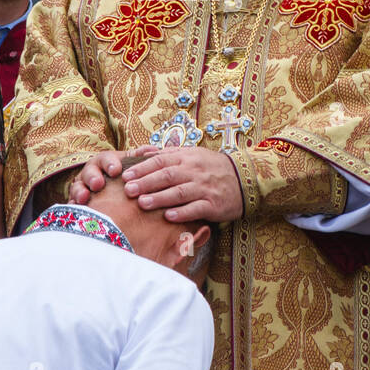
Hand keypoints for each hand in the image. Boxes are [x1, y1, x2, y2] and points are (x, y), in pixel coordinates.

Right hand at [68, 147, 157, 204]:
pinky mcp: (77, 202)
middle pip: (89, 172)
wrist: (112, 196)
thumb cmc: (123, 178)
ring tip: (84, 198)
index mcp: (106, 162)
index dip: (110, 163)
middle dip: (93, 177)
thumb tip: (152, 150)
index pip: (106, 159)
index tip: (115, 170)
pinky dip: (73, 207)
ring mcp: (82, 187)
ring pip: (77, 187)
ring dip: (80, 192)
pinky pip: (72, 204)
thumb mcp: (131, 166)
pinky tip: (76, 211)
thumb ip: (140, 159)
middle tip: (98, 184)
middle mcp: (92, 173)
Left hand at [121, 147, 243, 222]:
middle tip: (128, 190)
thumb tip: (141, 153)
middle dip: (146, 183)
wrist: (244, 178)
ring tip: (142, 203)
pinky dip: (183, 212)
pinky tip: (169, 217)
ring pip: (180, 192)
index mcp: (187, 157)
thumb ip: (167, 153)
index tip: (125, 176)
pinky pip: (197, 208)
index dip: (142, 168)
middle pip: (167, 176)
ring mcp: (204, 188)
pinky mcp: (214, 204)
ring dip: (160, 198)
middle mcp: (194, 171)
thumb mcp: (191, 154)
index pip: (161, 161)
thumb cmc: (211, 167)